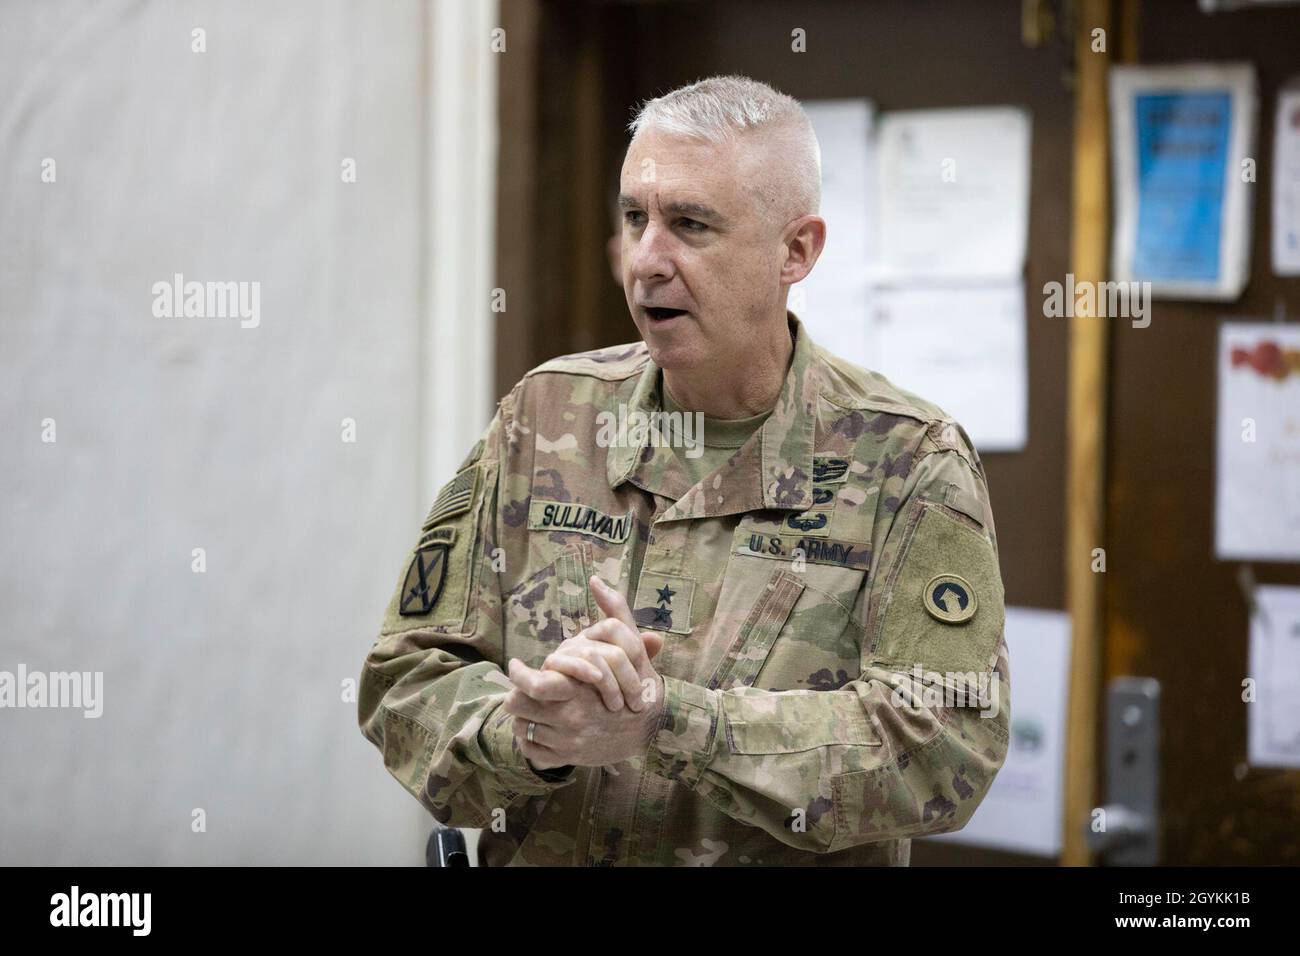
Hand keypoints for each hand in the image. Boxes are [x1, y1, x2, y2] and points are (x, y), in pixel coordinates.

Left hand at [503, 576, 666, 768]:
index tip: (514, 666)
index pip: (531, 686)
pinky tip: (539, 730)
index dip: (517, 675)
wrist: (656, 729)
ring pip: (522, 729)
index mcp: (579, 690)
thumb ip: (615, 612)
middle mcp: (570, 718)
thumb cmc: (641, 684)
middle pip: (516, 707)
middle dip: (515, 697)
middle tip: (519, 690)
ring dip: (523, 719)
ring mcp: (567, 742)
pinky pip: (533, 752)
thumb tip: (597, 579)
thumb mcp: (631, 647)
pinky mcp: (568, 759)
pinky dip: (531, 742)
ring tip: (529, 709)